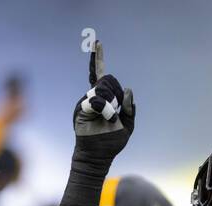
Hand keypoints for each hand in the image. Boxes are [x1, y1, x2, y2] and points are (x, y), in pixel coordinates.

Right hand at [59, 40, 134, 205]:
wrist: (97, 156)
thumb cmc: (111, 142)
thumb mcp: (128, 126)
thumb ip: (130, 109)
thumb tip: (128, 91)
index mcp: (104, 98)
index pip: (101, 74)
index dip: (98, 59)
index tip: (97, 43)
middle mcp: (93, 96)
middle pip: (107, 80)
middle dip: (116, 94)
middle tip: (115, 112)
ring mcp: (85, 101)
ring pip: (102, 89)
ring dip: (111, 106)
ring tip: (109, 119)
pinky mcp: (81, 108)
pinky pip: (95, 100)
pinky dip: (104, 109)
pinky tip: (104, 118)